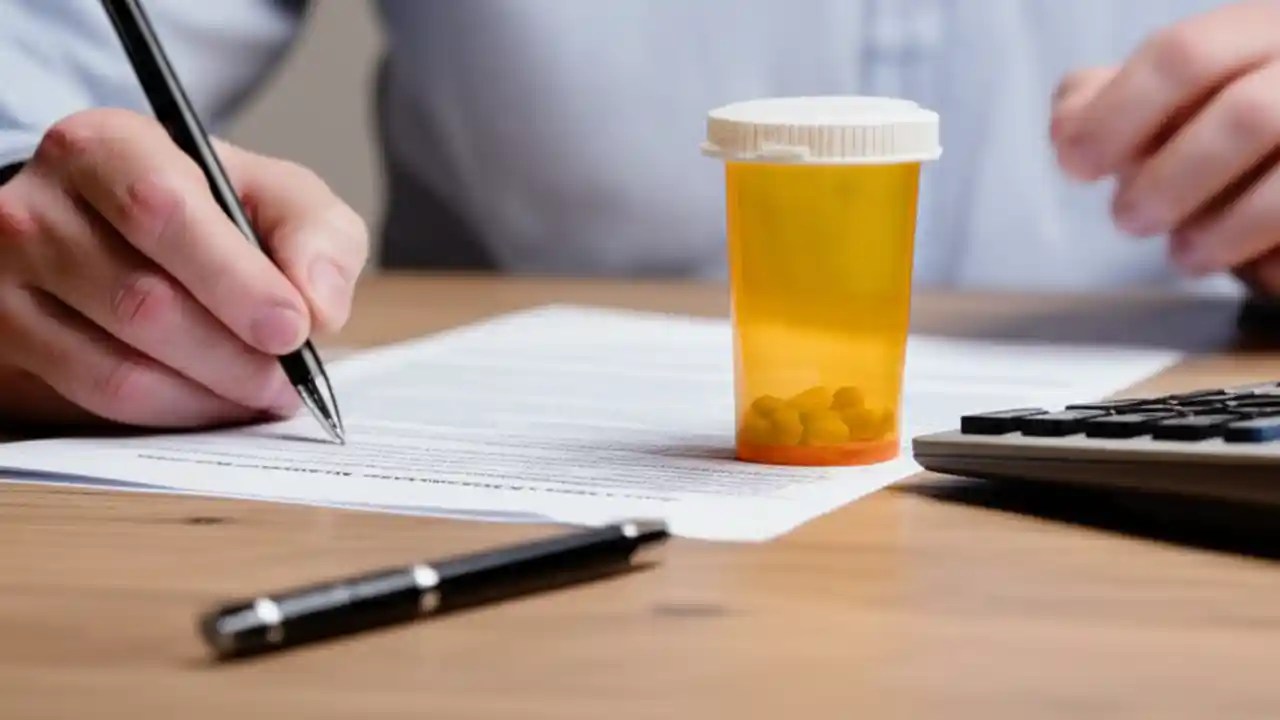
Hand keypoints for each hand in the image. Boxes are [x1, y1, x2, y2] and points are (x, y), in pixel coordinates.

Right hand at [0, 109, 367, 429]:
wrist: (110, 230)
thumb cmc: (206, 211)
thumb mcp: (272, 194)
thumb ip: (313, 234)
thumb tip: (319, 306)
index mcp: (105, 148)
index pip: (160, 210)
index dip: (235, 280)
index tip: (293, 328)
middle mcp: (38, 209)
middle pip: (142, 302)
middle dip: (235, 354)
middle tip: (289, 377)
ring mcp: (7, 282)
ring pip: (118, 366)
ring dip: (211, 393)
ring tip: (264, 393)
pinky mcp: (6, 346)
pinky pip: (97, 402)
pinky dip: (175, 412)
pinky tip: (217, 402)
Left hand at [1051, 0, 1279, 293]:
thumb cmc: (1236, 130)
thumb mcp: (1179, 102)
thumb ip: (1116, 101)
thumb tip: (1069, 119)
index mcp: (1265, 30)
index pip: (1183, 54)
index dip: (1115, 114)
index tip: (1075, 165)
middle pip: (1244, 116)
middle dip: (1169, 178)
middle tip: (1127, 219)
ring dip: (1222, 227)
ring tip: (1183, 255)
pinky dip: (1268, 260)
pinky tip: (1249, 266)